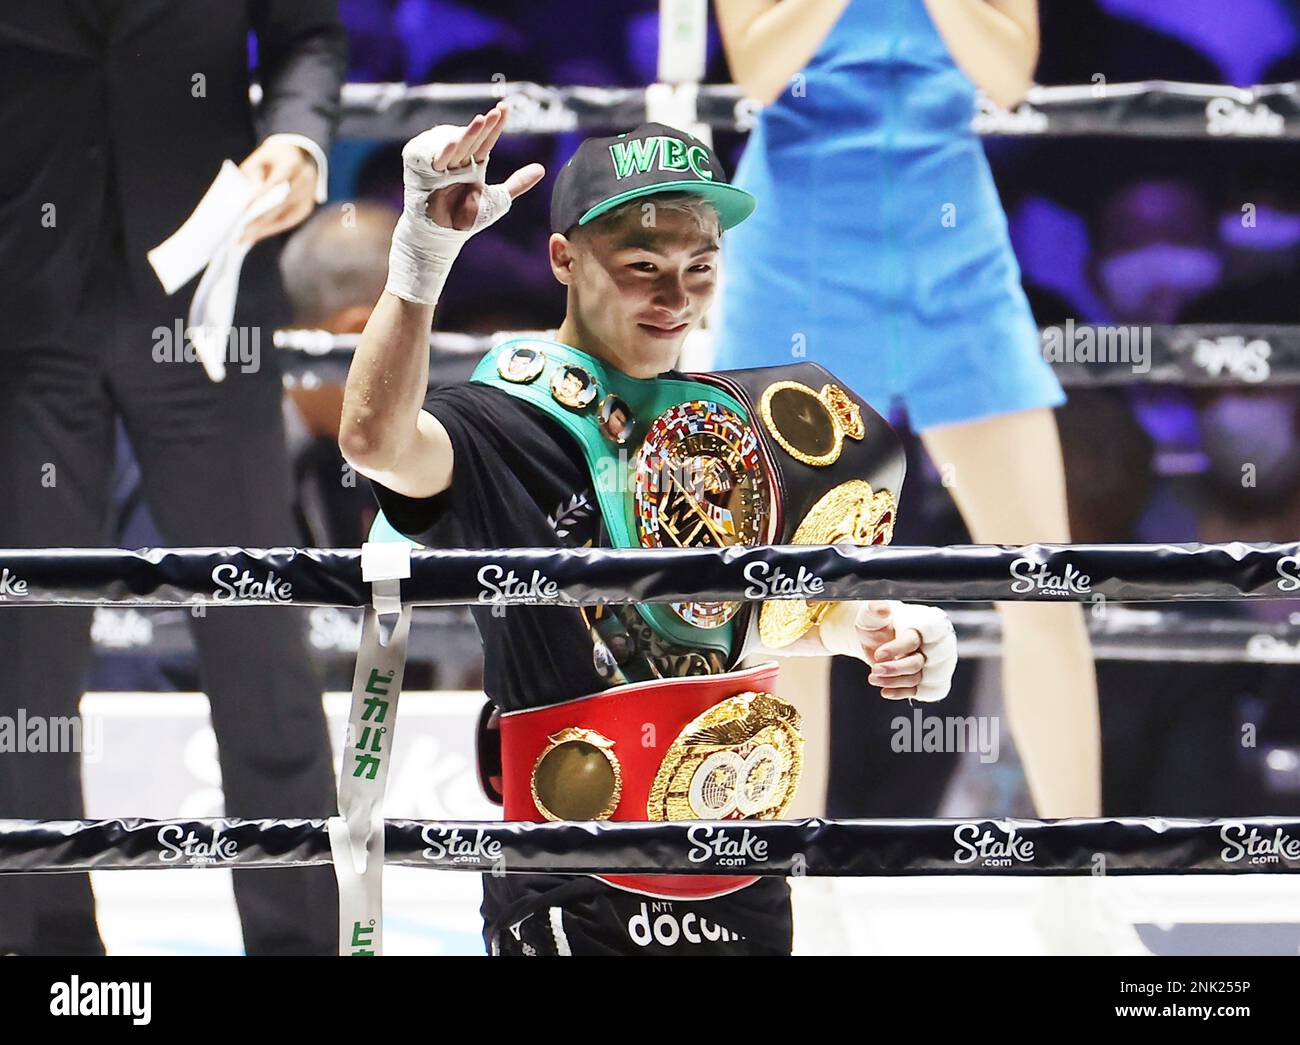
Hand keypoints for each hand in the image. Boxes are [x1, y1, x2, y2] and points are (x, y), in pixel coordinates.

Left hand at [238, 138, 318, 244]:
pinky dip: (272, 228)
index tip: (243, 210)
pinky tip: (256, 235)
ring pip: (287, 216)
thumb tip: (248, 202)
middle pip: (282, 203)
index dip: (261, 197)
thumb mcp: (260, 159)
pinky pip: (290, 221)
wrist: (299, 155)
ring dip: (265, 228)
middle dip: (260, 219)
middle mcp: (306, 180)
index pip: (276, 182)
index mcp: (293, 163)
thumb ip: (253, 175)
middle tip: (240, 233)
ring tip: (245, 239)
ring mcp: (309, 195)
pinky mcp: (307, 207)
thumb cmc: (272, 158)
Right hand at [407, 102, 544, 230]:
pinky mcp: (425, 173)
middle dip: (485, 126)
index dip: (496, 127)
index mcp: (473, 165)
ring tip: (481, 121)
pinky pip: (436, 160)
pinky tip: (454, 141)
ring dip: (468, 134)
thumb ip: (518, 183)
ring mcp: (442, 166)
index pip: (487, 142)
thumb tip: (542, 169)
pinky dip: (444, 151)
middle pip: (473, 141)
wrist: (444, 236)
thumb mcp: (499, 199)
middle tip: (497, 111)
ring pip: (458, 147)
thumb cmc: (467, 219)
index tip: (505, 108)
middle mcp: (458, 162)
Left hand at [856, 602, 927, 699]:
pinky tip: (885, 691)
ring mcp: (935, 663)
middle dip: (896, 668)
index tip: (878, 654)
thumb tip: (882, 608)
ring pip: (919, 678)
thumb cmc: (877, 623)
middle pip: (920, 662)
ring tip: (873, 678)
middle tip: (874, 668)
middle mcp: (938, 643)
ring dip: (894, 681)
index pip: (919, 638)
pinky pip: (922, 691)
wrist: (875, 638)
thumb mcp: (871, 614)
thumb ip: (875, 609)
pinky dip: (902, 693)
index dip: (899, 648)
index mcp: (928, 622)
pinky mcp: (928, 679)